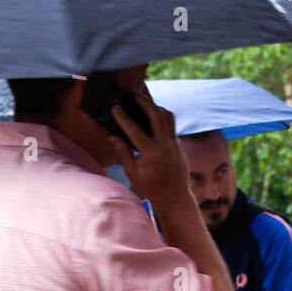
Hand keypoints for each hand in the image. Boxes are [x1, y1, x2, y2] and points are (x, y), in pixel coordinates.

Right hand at [107, 90, 191, 210]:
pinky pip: (171, 126)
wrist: (175, 197)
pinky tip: (152, 117)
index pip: (134, 130)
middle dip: (144, 102)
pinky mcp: (179, 144)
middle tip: (133, 93)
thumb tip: (112, 136)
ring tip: (144, 100)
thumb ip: (123, 153)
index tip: (115, 107)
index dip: (123, 117)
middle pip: (156, 115)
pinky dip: (162, 118)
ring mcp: (175, 143)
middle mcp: (166, 145)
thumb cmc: (151, 188)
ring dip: (156, 106)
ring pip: (168, 116)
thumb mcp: (132, 174)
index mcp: (151, 154)